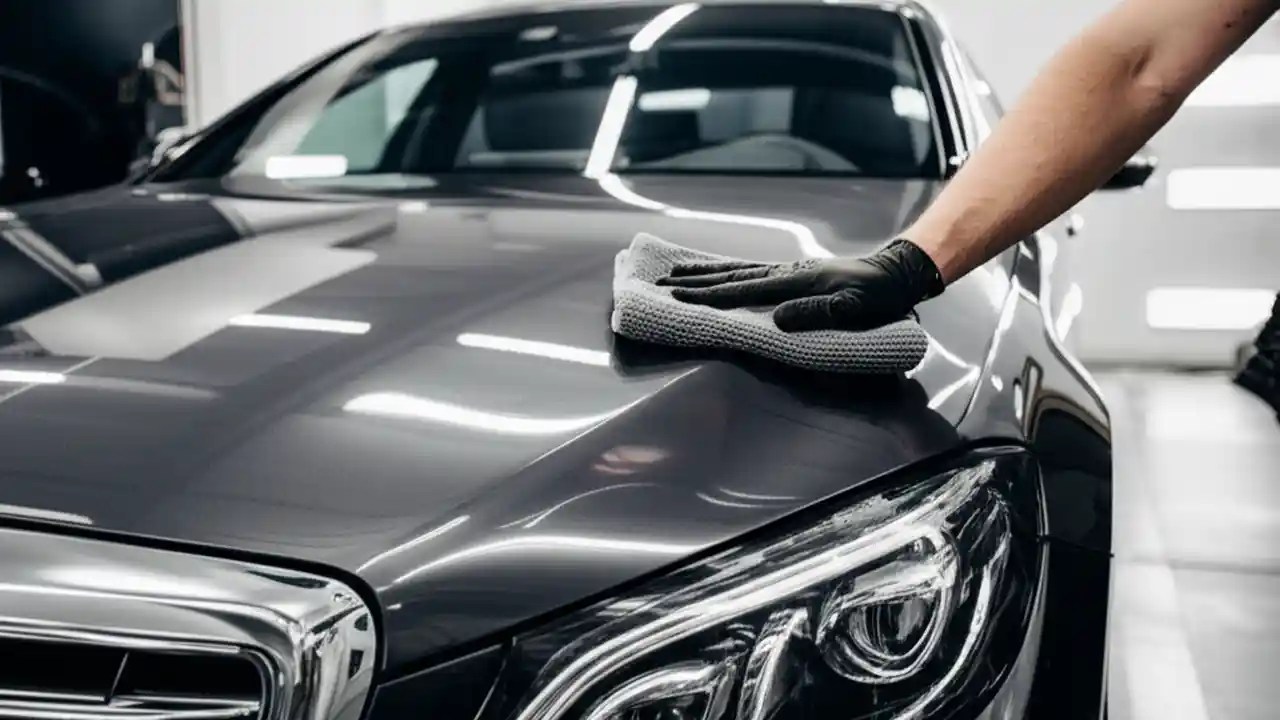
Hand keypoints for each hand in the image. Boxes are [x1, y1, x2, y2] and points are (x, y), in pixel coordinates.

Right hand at [658, 239, 944, 331]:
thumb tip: (778, 320)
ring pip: (736, 270)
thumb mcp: (856, 309)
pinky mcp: (791, 273)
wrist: (894, 273)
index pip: (743, 291)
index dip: (709, 296)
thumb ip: (819, 314)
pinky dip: (726, 270)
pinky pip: (750, 270)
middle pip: (731, 276)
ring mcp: (786, 271)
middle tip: (660, 284)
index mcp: (794, 283)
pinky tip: (715, 274)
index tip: (677, 296)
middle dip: (694, 282)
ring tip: (675, 274)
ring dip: (704, 274)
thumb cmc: (877, 296)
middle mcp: (784, 273)